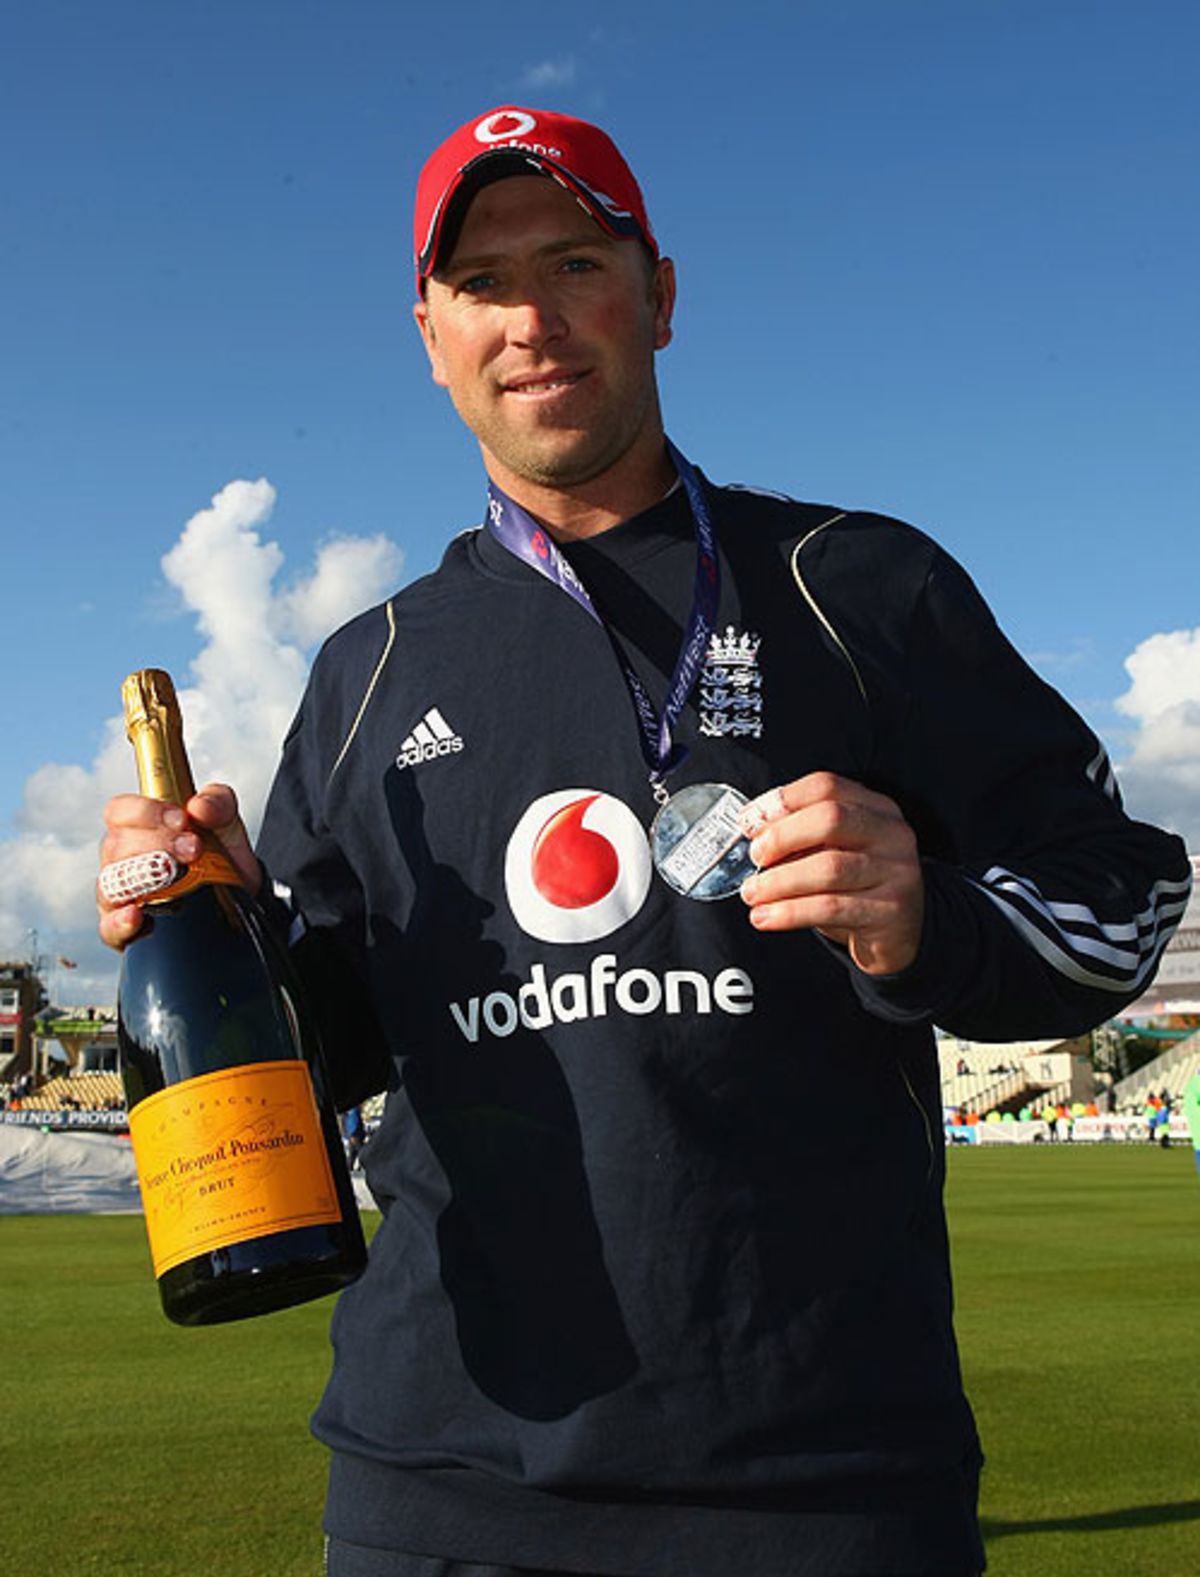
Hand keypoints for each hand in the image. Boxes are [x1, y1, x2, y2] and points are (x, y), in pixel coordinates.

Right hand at [97, 783, 261, 950]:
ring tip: (174, 876)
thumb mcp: (226, 823)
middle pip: (118, 846)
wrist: (240, 899)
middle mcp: (121, 860)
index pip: (120, 811)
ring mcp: (119, 895)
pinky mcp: (124, 931)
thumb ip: (218, 803)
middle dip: (158, 844)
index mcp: (137, 827)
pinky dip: (120, 923)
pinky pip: (110, 928)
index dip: (146, 812)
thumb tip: (200, 807)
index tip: (181, 819)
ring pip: (112, 884)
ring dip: (144, 878)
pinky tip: (136, 916)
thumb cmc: (219, 855)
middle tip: (194, 849)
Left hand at [738, 771, 923, 974]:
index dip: (782, 800)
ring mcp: (897, 871)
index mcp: (875, 808)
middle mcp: (892, 833)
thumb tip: (754, 832)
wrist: (898, 933)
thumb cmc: (855, 887)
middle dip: (782, 836)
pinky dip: (790, 912)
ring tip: (752, 894)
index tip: (750, 821)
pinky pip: (831, 907)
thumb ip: (801, 837)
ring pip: (829, 868)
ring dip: (780, 881)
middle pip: (831, 819)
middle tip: (755, 858)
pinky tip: (766, 917)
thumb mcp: (833, 851)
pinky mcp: (892, 910)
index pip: (826, 787)